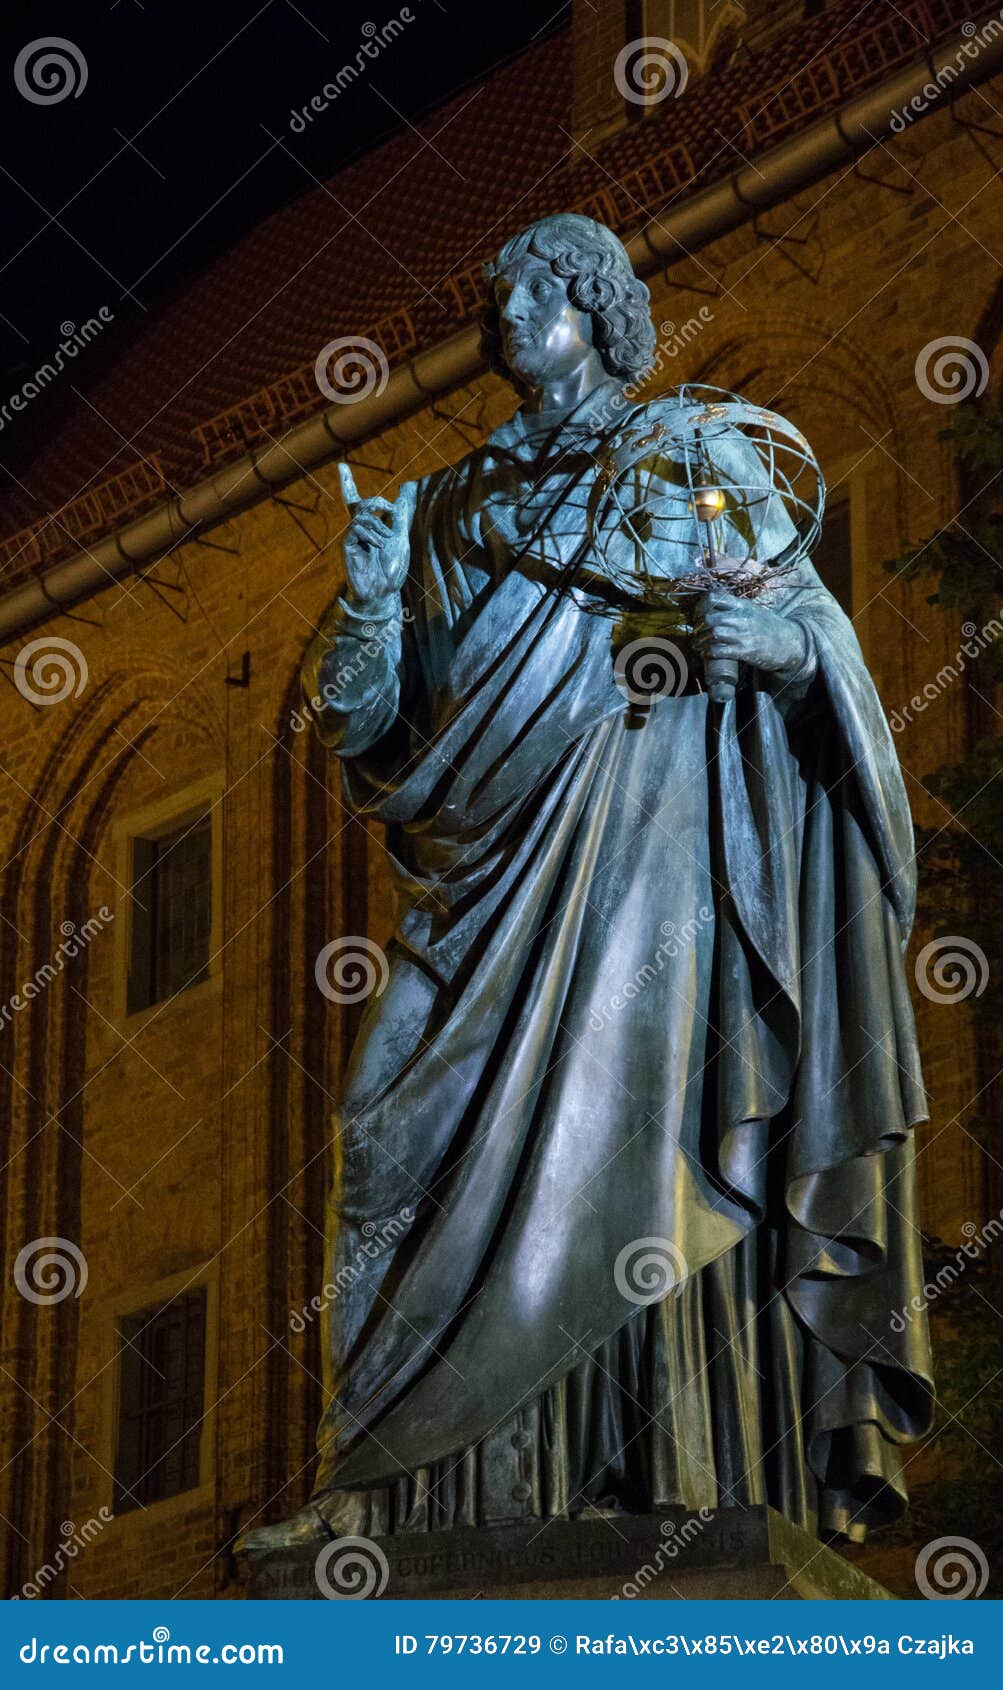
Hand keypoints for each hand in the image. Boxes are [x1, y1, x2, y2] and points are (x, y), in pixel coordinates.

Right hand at [339, 462, 416, 609]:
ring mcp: (352, 538)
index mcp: (370, 526)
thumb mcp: (401, 538)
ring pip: (361, 516)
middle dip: (375, 501)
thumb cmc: (392, 568)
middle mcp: (358, 530)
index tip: (341, 466)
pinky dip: (370, 534)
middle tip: (388, 507)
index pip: (356, 501)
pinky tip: (378, 546)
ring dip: (378, 525)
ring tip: (386, 542)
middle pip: (358, 503)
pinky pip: (355, 529)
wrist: (385, 591)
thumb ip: (400, 517)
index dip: (348, 484)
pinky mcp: (348, 547)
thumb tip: (403, 496)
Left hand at [694, 588, 805, 674]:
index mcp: (743, 605)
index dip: (701, 607)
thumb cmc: (769, 627)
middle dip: (699, 627)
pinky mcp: (746, 651)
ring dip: (701, 641)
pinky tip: (708, 654)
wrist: (789, 642)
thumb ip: (736, 608)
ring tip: (698, 646)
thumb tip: (714, 607)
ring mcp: (744, 634)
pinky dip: (710, 653)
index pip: (715, 598)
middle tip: (696, 633)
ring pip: (713, 634)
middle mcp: (742, 618)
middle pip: (710, 618)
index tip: (697, 615)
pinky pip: (721, 650)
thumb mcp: (753, 611)